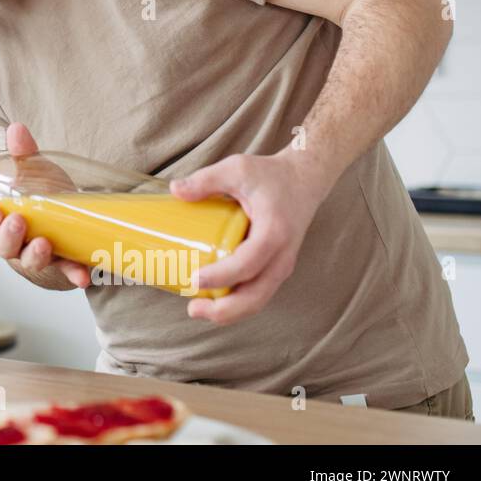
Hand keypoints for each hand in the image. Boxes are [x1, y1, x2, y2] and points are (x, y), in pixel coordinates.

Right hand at [0, 122, 92, 291]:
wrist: (73, 223)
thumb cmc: (45, 199)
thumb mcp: (34, 174)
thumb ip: (22, 154)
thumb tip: (16, 129)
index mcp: (2, 221)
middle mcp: (16, 243)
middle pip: (2, 247)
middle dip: (7, 237)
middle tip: (17, 221)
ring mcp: (38, 257)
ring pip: (29, 262)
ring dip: (34, 255)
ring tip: (43, 244)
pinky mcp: (62, 267)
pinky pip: (65, 273)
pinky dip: (72, 274)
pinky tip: (81, 275)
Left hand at [170, 148, 330, 323]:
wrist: (305, 180)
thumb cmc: (270, 175)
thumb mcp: (238, 168)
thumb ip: (206, 179)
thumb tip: (175, 190)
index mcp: (274, 232)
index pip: (247, 264)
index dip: (221, 277)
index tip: (194, 280)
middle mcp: (282, 256)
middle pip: (256, 296)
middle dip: (224, 310)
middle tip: (192, 309)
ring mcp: (281, 265)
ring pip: (258, 300)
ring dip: (230, 312)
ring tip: (198, 309)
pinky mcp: (276, 268)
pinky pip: (258, 293)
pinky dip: (237, 303)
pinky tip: (213, 300)